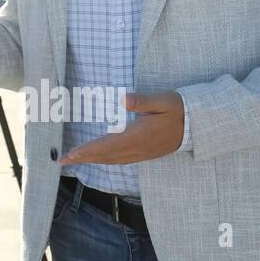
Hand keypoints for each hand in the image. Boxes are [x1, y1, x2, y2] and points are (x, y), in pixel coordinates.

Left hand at [59, 91, 184, 164]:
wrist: (197, 126)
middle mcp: (138, 148)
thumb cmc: (178, 109)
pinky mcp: (144, 153)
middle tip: (63, 161)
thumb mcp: (162, 101)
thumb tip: (123, 99)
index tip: (71, 154)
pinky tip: (98, 157)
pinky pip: (120, 160)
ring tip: (75, 160)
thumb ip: (142, 101)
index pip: (108, 145)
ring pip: (112, 159)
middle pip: (106, 156)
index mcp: (139, 136)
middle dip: (83, 158)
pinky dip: (105, 159)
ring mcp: (141, 153)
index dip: (88, 151)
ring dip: (92, 160)